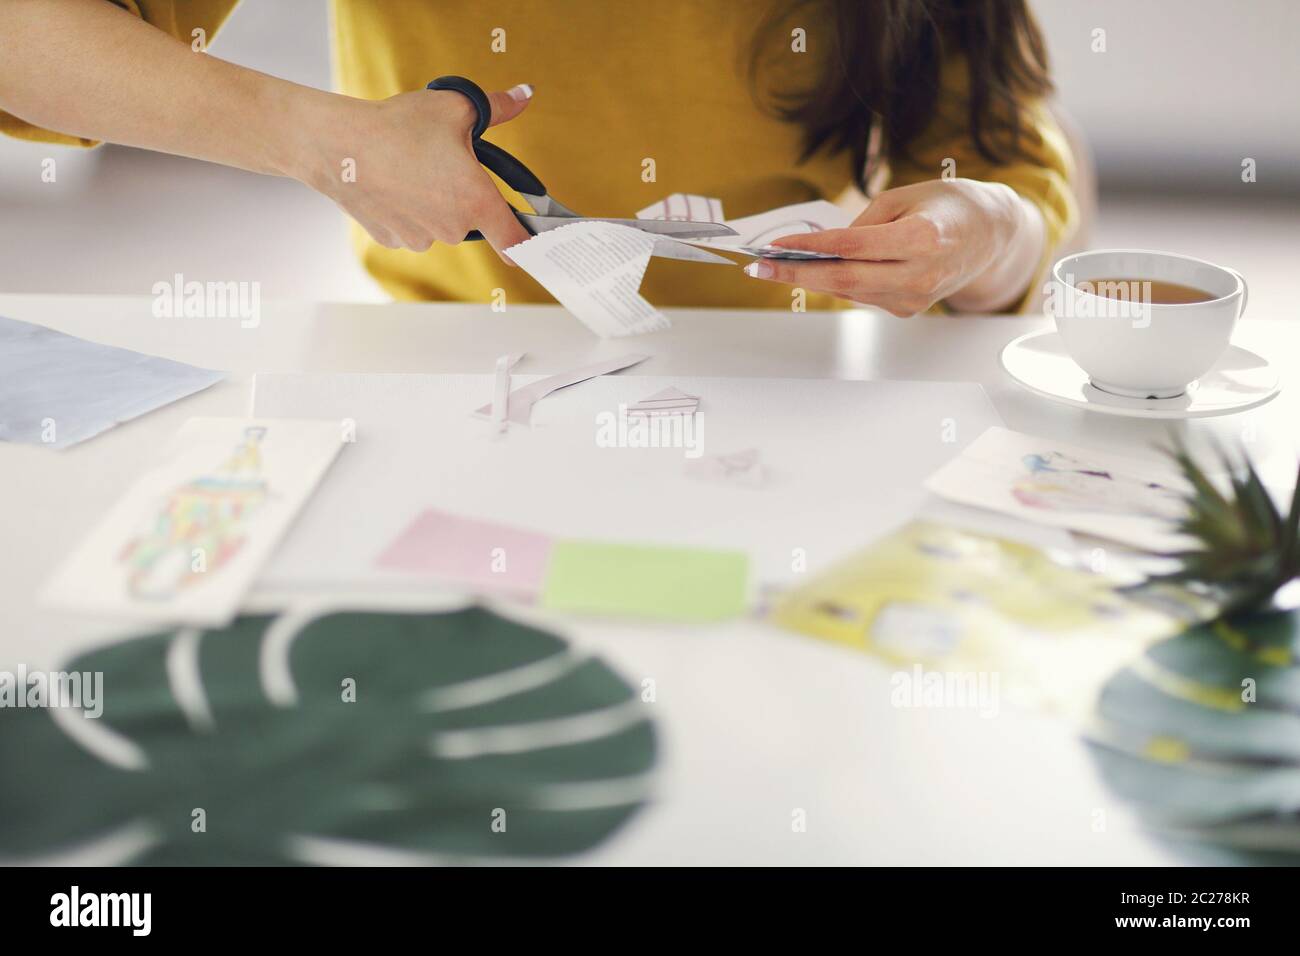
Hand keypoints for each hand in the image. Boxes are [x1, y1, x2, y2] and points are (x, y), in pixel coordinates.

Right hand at [298, 83, 534, 256]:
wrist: (338, 145)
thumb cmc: (398, 125)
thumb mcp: (456, 107)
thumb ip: (499, 106)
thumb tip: (525, 94)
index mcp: (476, 201)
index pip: (515, 240)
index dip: (526, 242)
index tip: (531, 244)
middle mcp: (452, 229)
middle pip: (471, 221)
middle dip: (463, 197)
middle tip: (440, 164)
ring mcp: (420, 239)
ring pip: (438, 224)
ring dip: (432, 204)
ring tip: (409, 169)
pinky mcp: (393, 240)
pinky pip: (411, 227)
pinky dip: (406, 210)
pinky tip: (390, 183)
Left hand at [746, 179, 1043, 314]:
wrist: (991, 235)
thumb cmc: (948, 206)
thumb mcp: (905, 195)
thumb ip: (863, 222)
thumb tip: (826, 246)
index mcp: (922, 239)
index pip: (853, 247)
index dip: (811, 247)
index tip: (776, 245)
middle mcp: (920, 275)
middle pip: (846, 279)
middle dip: (797, 274)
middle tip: (759, 268)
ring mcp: (916, 298)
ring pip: (851, 292)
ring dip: (811, 280)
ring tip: (774, 268)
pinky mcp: (910, 309)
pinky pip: (864, 295)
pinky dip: (839, 283)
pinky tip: (814, 271)